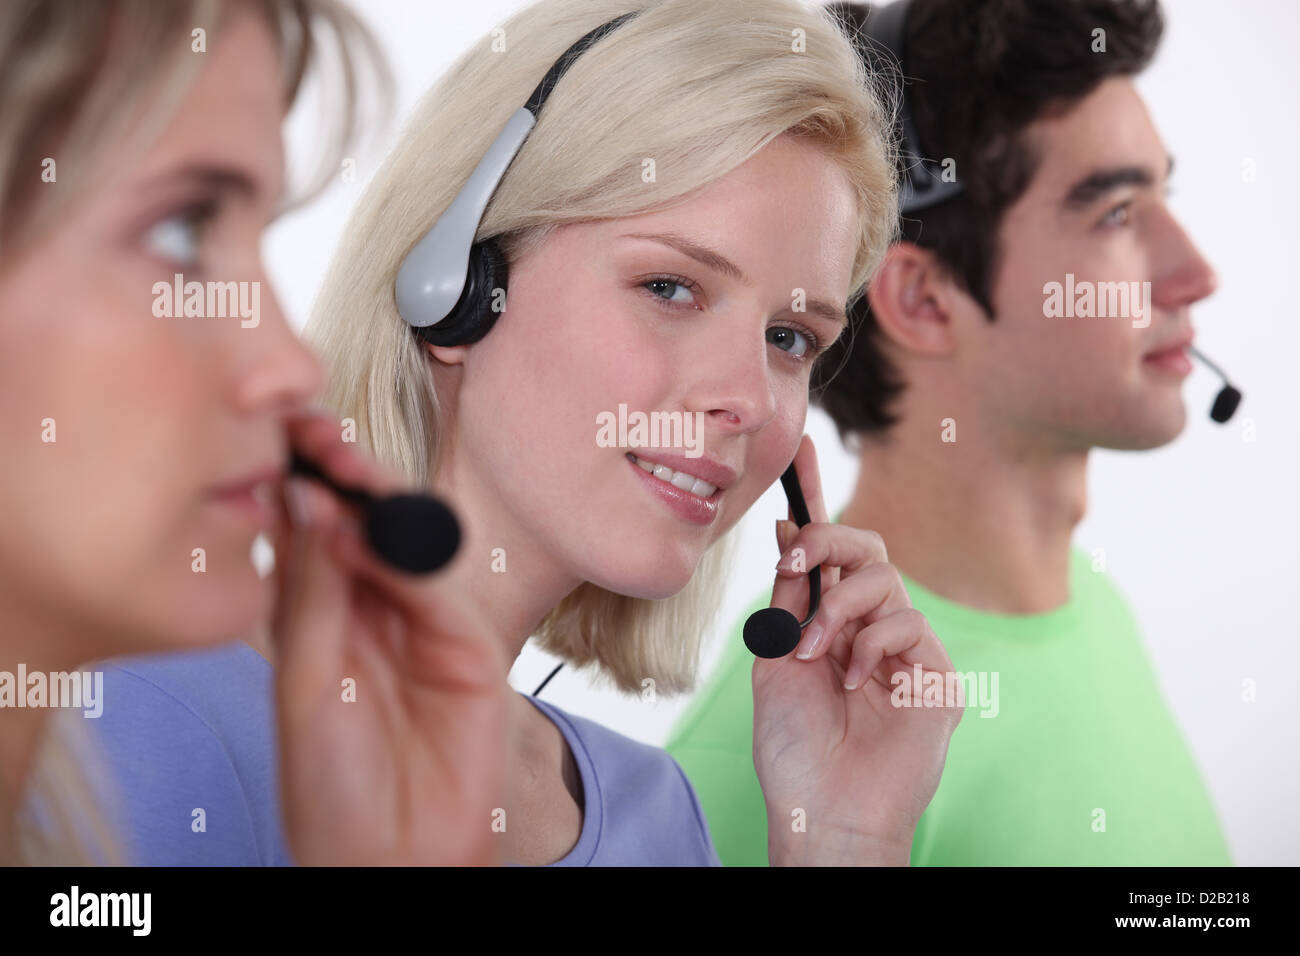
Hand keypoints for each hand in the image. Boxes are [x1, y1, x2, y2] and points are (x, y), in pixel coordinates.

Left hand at [270, 410, 509, 865]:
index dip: (299, 481)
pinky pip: (438, 589)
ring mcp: (427, 626)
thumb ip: (312, 592)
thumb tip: (304, 500)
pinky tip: (363, 532)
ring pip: (409, 543)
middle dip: (341, 473)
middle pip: (366, 523)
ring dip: (375, 498)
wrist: (390, 858)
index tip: (272, 435)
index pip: (315, 530)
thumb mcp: (303, 680)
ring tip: (333, 462)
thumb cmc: (332, 787)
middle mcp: (377, 611)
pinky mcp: (469, 647)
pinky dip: (405, 556)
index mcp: (325, 616)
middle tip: (309, 431)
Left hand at [751, 435, 962, 865]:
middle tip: (798, 556)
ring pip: (886, 580)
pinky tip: (853, 681)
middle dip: (830, 539)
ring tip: (815, 653)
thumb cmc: (793, 746)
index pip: (829, 553)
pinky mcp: (934, 675)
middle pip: (865, 549)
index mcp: (828, 622)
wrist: (821, 809)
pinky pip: (908, 624)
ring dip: (840, 608)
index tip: (799, 451)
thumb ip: (788, 599)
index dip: (815, 502)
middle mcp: (869, 628)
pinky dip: (872, 645)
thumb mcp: (775, 658)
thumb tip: (787, 534)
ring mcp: (905, 651)